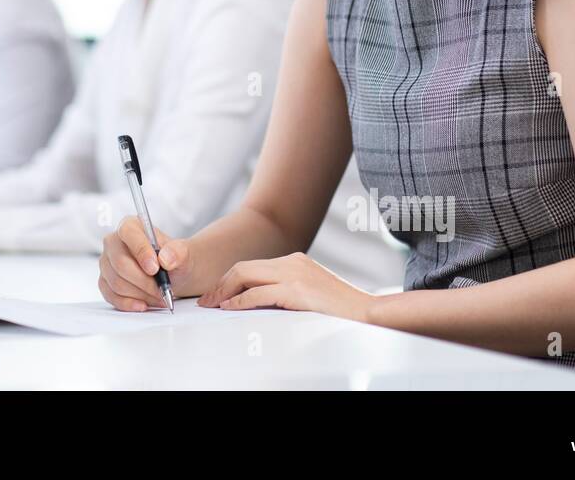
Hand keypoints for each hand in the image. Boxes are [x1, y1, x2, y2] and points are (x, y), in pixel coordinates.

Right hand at [98, 216, 193, 311]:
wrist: (172, 274)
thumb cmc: (174, 259)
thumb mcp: (183, 253)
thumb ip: (178, 252)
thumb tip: (165, 258)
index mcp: (130, 226)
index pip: (128, 233)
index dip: (141, 251)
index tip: (156, 269)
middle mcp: (113, 242)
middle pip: (120, 263)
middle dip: (144, 281)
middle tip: (162, 290)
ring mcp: (106, 263)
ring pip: (116, 283)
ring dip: (140, 294)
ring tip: (159, 297)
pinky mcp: (104, 281)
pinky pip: (111, 296)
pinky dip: (129, 304)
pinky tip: (143, 305)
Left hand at [197, 251, 372, 321]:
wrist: (369, 313)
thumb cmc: (342, 311)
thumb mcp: (311, 295)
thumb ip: (287, 293)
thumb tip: (258, 303)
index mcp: (296, 262)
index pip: (253, 267)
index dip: (230, 280)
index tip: (217, 294)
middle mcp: (292, 262)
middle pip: (244, 268)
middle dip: (221, 283)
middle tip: (205, 300)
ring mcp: (294, 274)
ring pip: (245, 276)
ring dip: (223, 291)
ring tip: (211, 304)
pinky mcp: (296, 291)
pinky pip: (257, 294)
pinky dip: (238, 301)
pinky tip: (228, 308)